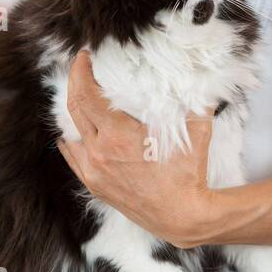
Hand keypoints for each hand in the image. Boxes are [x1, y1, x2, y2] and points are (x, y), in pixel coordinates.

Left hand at [55, 50, 215, 247]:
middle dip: (74, 83)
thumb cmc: (189, 173)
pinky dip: (72, 141)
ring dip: (73, 111)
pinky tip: (74, 134)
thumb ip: (196, 97)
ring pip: (71, 133)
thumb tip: (200, 72)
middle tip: (80, 68)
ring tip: (81, 96)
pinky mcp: (96, 186)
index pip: (86, 94)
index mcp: (117, 134)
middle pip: (74, 109)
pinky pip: (74, 158)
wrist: (183, 216)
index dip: (81, 71)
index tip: (83, 56)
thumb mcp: (196, 129)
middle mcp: (99, 152)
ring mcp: (94, 171)